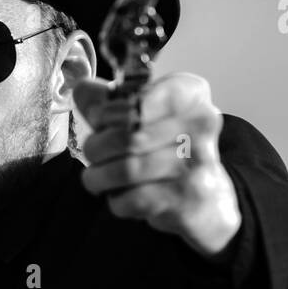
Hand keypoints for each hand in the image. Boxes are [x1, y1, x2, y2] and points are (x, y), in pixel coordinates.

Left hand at [73, 72, 240, 257]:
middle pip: (125, 135)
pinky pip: (132, 199)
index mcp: (190, 94)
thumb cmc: (166, 151)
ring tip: (98, 178)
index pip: (137, 95)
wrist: (205, 199)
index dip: (107, 111)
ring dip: (99, 177)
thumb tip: (82, 88)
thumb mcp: (140, 118)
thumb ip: (107, 102)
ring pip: (126, 170)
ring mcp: (197, 163)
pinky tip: (123, 195)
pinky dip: (116, 200)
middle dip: (96, 148)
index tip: (101, 120)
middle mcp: (200, 124)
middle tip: (93, 154)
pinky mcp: (188, 198)